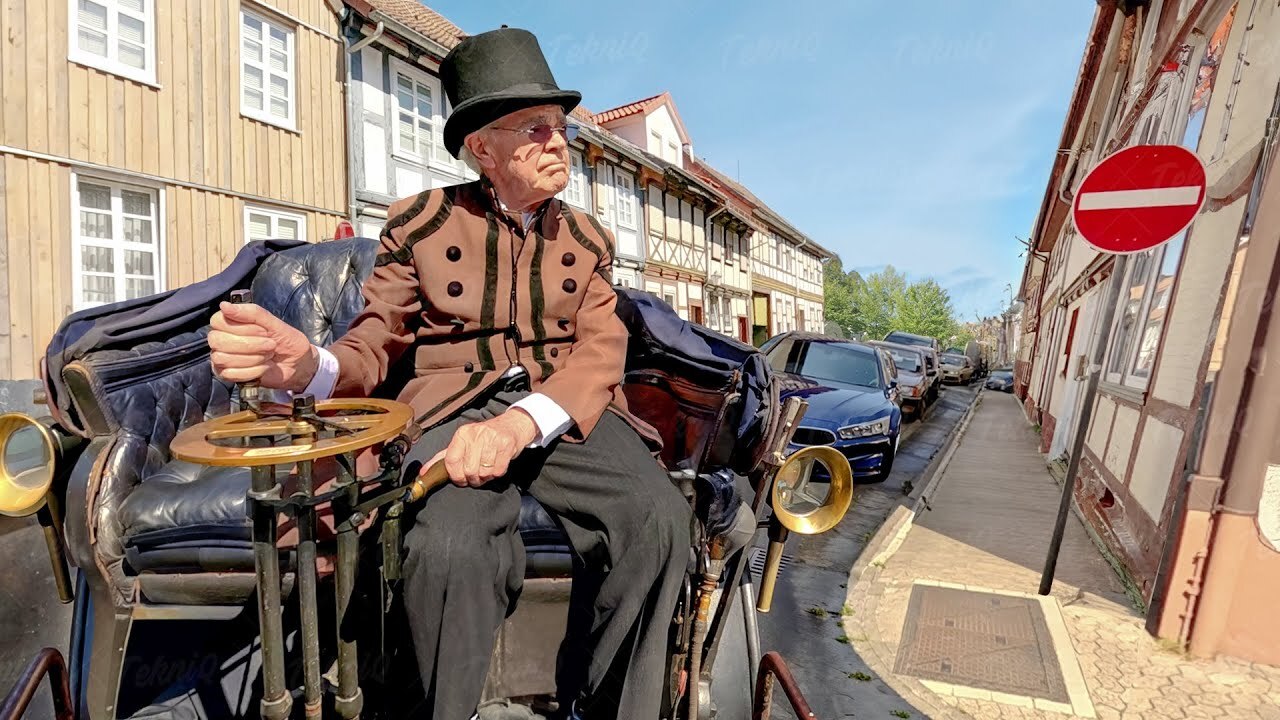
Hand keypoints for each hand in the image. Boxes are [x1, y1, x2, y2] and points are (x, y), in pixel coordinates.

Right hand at [209, 301, 318, 391]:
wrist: (297, 363)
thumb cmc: (285, 340)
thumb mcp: (274, 323)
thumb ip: (251, 312)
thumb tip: (224, 305)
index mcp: (230, 322)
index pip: (217, 321)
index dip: (241, 327)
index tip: (262, 330)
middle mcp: (221, 339)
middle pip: (218, 340)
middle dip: (249, 344)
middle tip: (270, 344)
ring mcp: (221, 357)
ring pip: (222, 358)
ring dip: (253, 358)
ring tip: (268, 355)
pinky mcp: (227, 374)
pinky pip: (230, 374)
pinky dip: (253, 371)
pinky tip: (263, 367)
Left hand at [424, 410, 538, 487]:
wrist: (511, 426)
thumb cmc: (484, 437)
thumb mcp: (462, 443)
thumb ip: (443, 458)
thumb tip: (424, 473)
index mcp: (462, 434)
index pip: (452, 461)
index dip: (455, 476)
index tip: (460, 480)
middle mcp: (476, 434)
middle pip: (469, 470)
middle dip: (472, 479)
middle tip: (476, 477)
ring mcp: (492, 439)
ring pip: (484, 472)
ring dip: (485, 477)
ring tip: (487, 470)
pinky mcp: (506, 445)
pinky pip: (498, 471)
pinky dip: (497, 473)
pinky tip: (496, 466)